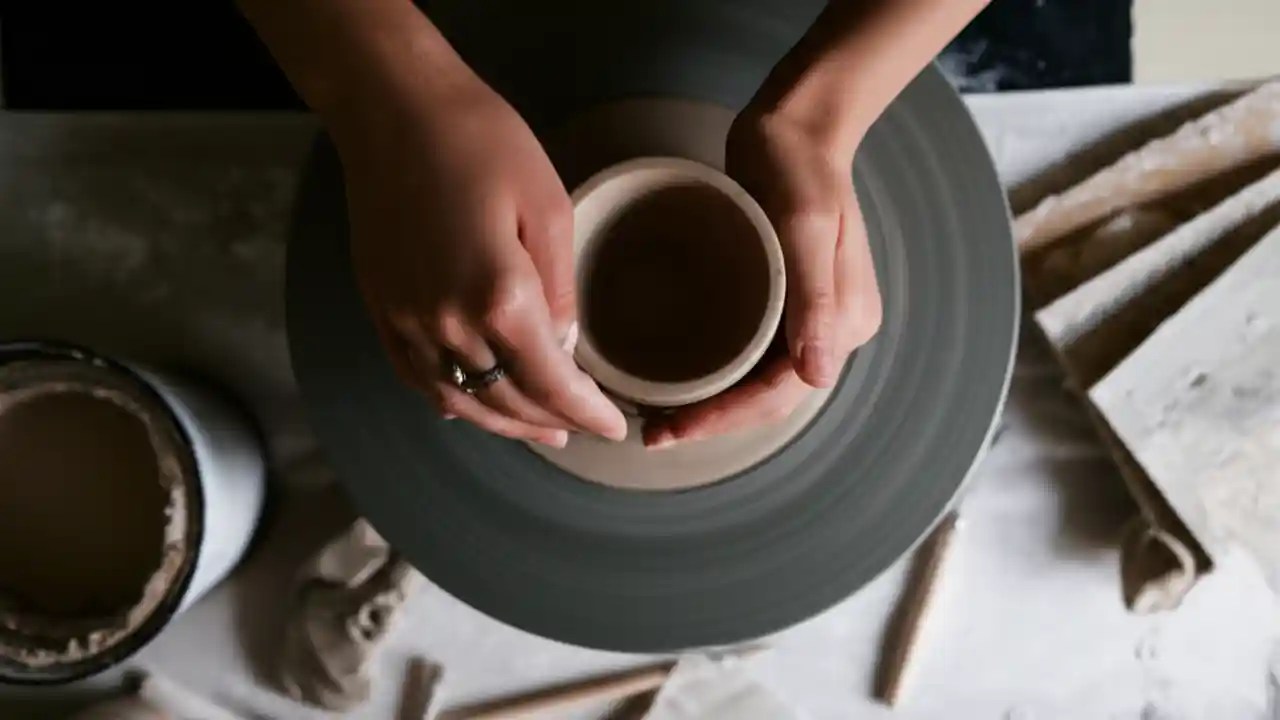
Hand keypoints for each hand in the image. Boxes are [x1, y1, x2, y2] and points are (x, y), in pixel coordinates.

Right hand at [334, 72, 626, 446]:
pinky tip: (470, 405)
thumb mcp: (548, 207)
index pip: (551, 383)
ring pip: (458, 399)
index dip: (588, 412)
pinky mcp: (379, 307)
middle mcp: (447, 323)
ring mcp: (405, 320)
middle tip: (581, 428)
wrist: (393, 108)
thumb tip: (563, 348)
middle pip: (505, 401)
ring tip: (537, 427)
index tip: (614, 427)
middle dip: (549, 421)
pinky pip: (415, 376)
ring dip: (501, 423)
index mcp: (499, 298)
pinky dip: (448, 400)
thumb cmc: (481, 142)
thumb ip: (561, 290)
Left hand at [643, 107, 881, 448]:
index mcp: (846, 321)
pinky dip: (719, 373)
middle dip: (715, 421)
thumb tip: (818, 375)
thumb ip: (815, 299)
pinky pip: (753, 353)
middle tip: (653, 435)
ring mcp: (811, 316)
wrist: (797, 124)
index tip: (675, 430)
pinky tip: (682, 379)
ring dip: (714, 404)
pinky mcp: (787, 299)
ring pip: (759, 381)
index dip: (727, 417)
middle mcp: (834, 328)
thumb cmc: (798, 163)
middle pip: (771, 396)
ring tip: (659, 419)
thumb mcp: (806, 225)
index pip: (783, 391)